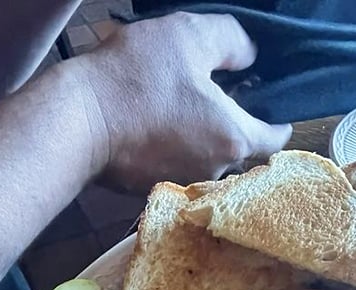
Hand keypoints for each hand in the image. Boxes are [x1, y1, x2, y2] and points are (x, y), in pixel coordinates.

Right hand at [72, 12, 291, 189]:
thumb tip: (251, 55)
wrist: (78, 120)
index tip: (268, 102)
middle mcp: (217, 170)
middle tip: (217, 95)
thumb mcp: (189, 35)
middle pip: (241, 149)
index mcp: (235, 138)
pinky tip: (159, 126)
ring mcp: (186, 183)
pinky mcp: (158, 189)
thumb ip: (232, 41)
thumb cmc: (137, 77)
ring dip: (203, 137)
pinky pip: (179, 167)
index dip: (277, 117)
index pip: (276, 138)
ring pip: (209, 158)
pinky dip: (176, 150)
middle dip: (234, 124)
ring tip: (183, 109)